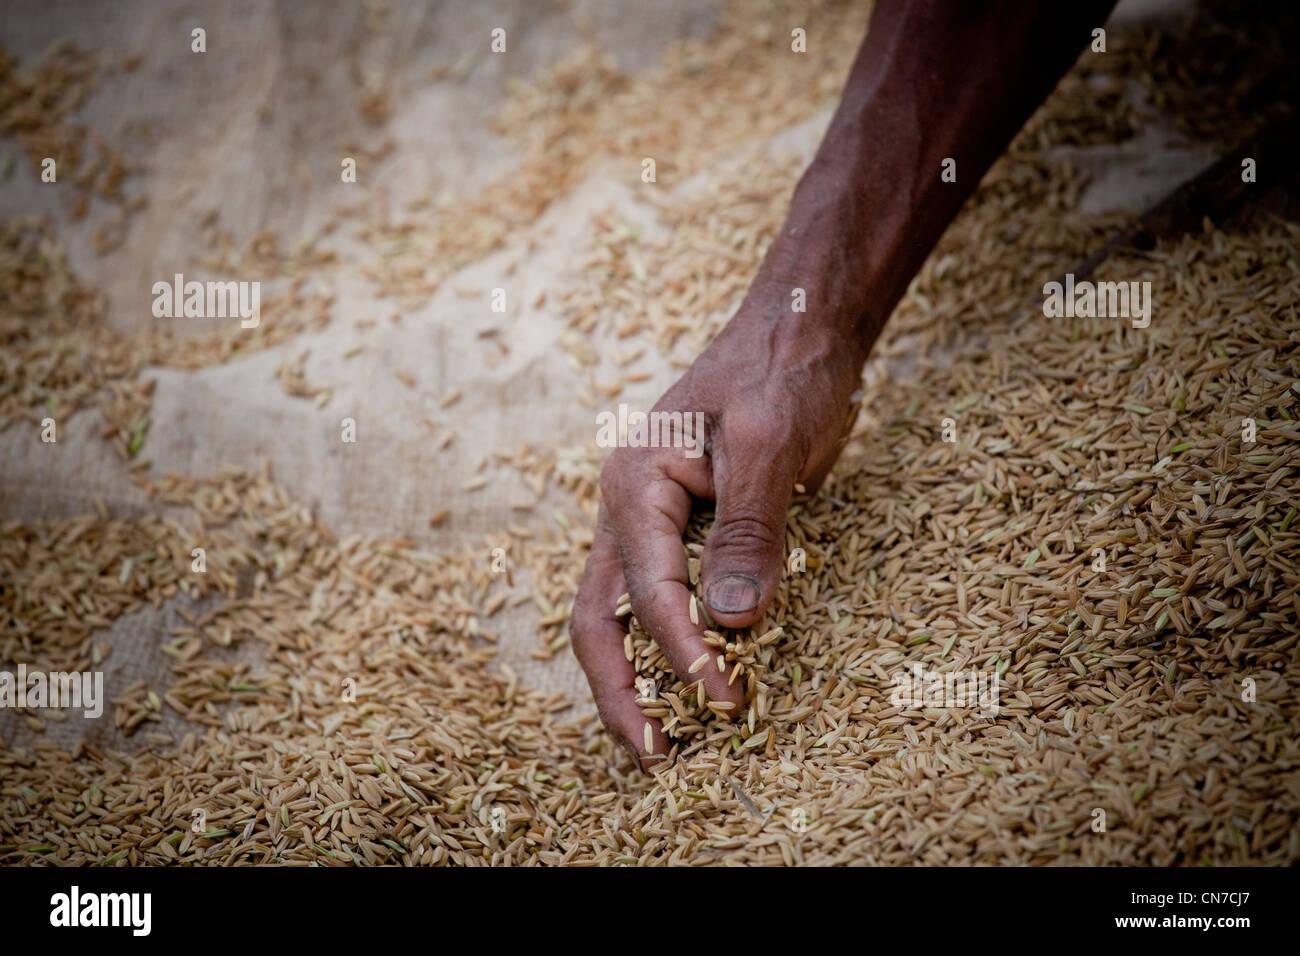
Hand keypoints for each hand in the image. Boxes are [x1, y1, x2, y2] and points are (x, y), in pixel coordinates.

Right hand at [570, 310, 863, 769]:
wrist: (799, 328)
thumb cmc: (783, 369)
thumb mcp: (770, 441)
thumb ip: (749, 529)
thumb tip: (733, 624)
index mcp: (634, 484)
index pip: (648, 589)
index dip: (683, 654)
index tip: (727, 703)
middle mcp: (627, 509)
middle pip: (601, 619)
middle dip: (621, 693)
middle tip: (657, 757)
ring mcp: (650, 522)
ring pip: (621, 616)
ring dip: (638, 681)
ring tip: (665, 743)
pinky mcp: (683, 531)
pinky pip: (660, 600)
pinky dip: (669, 649)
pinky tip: (691, 684)